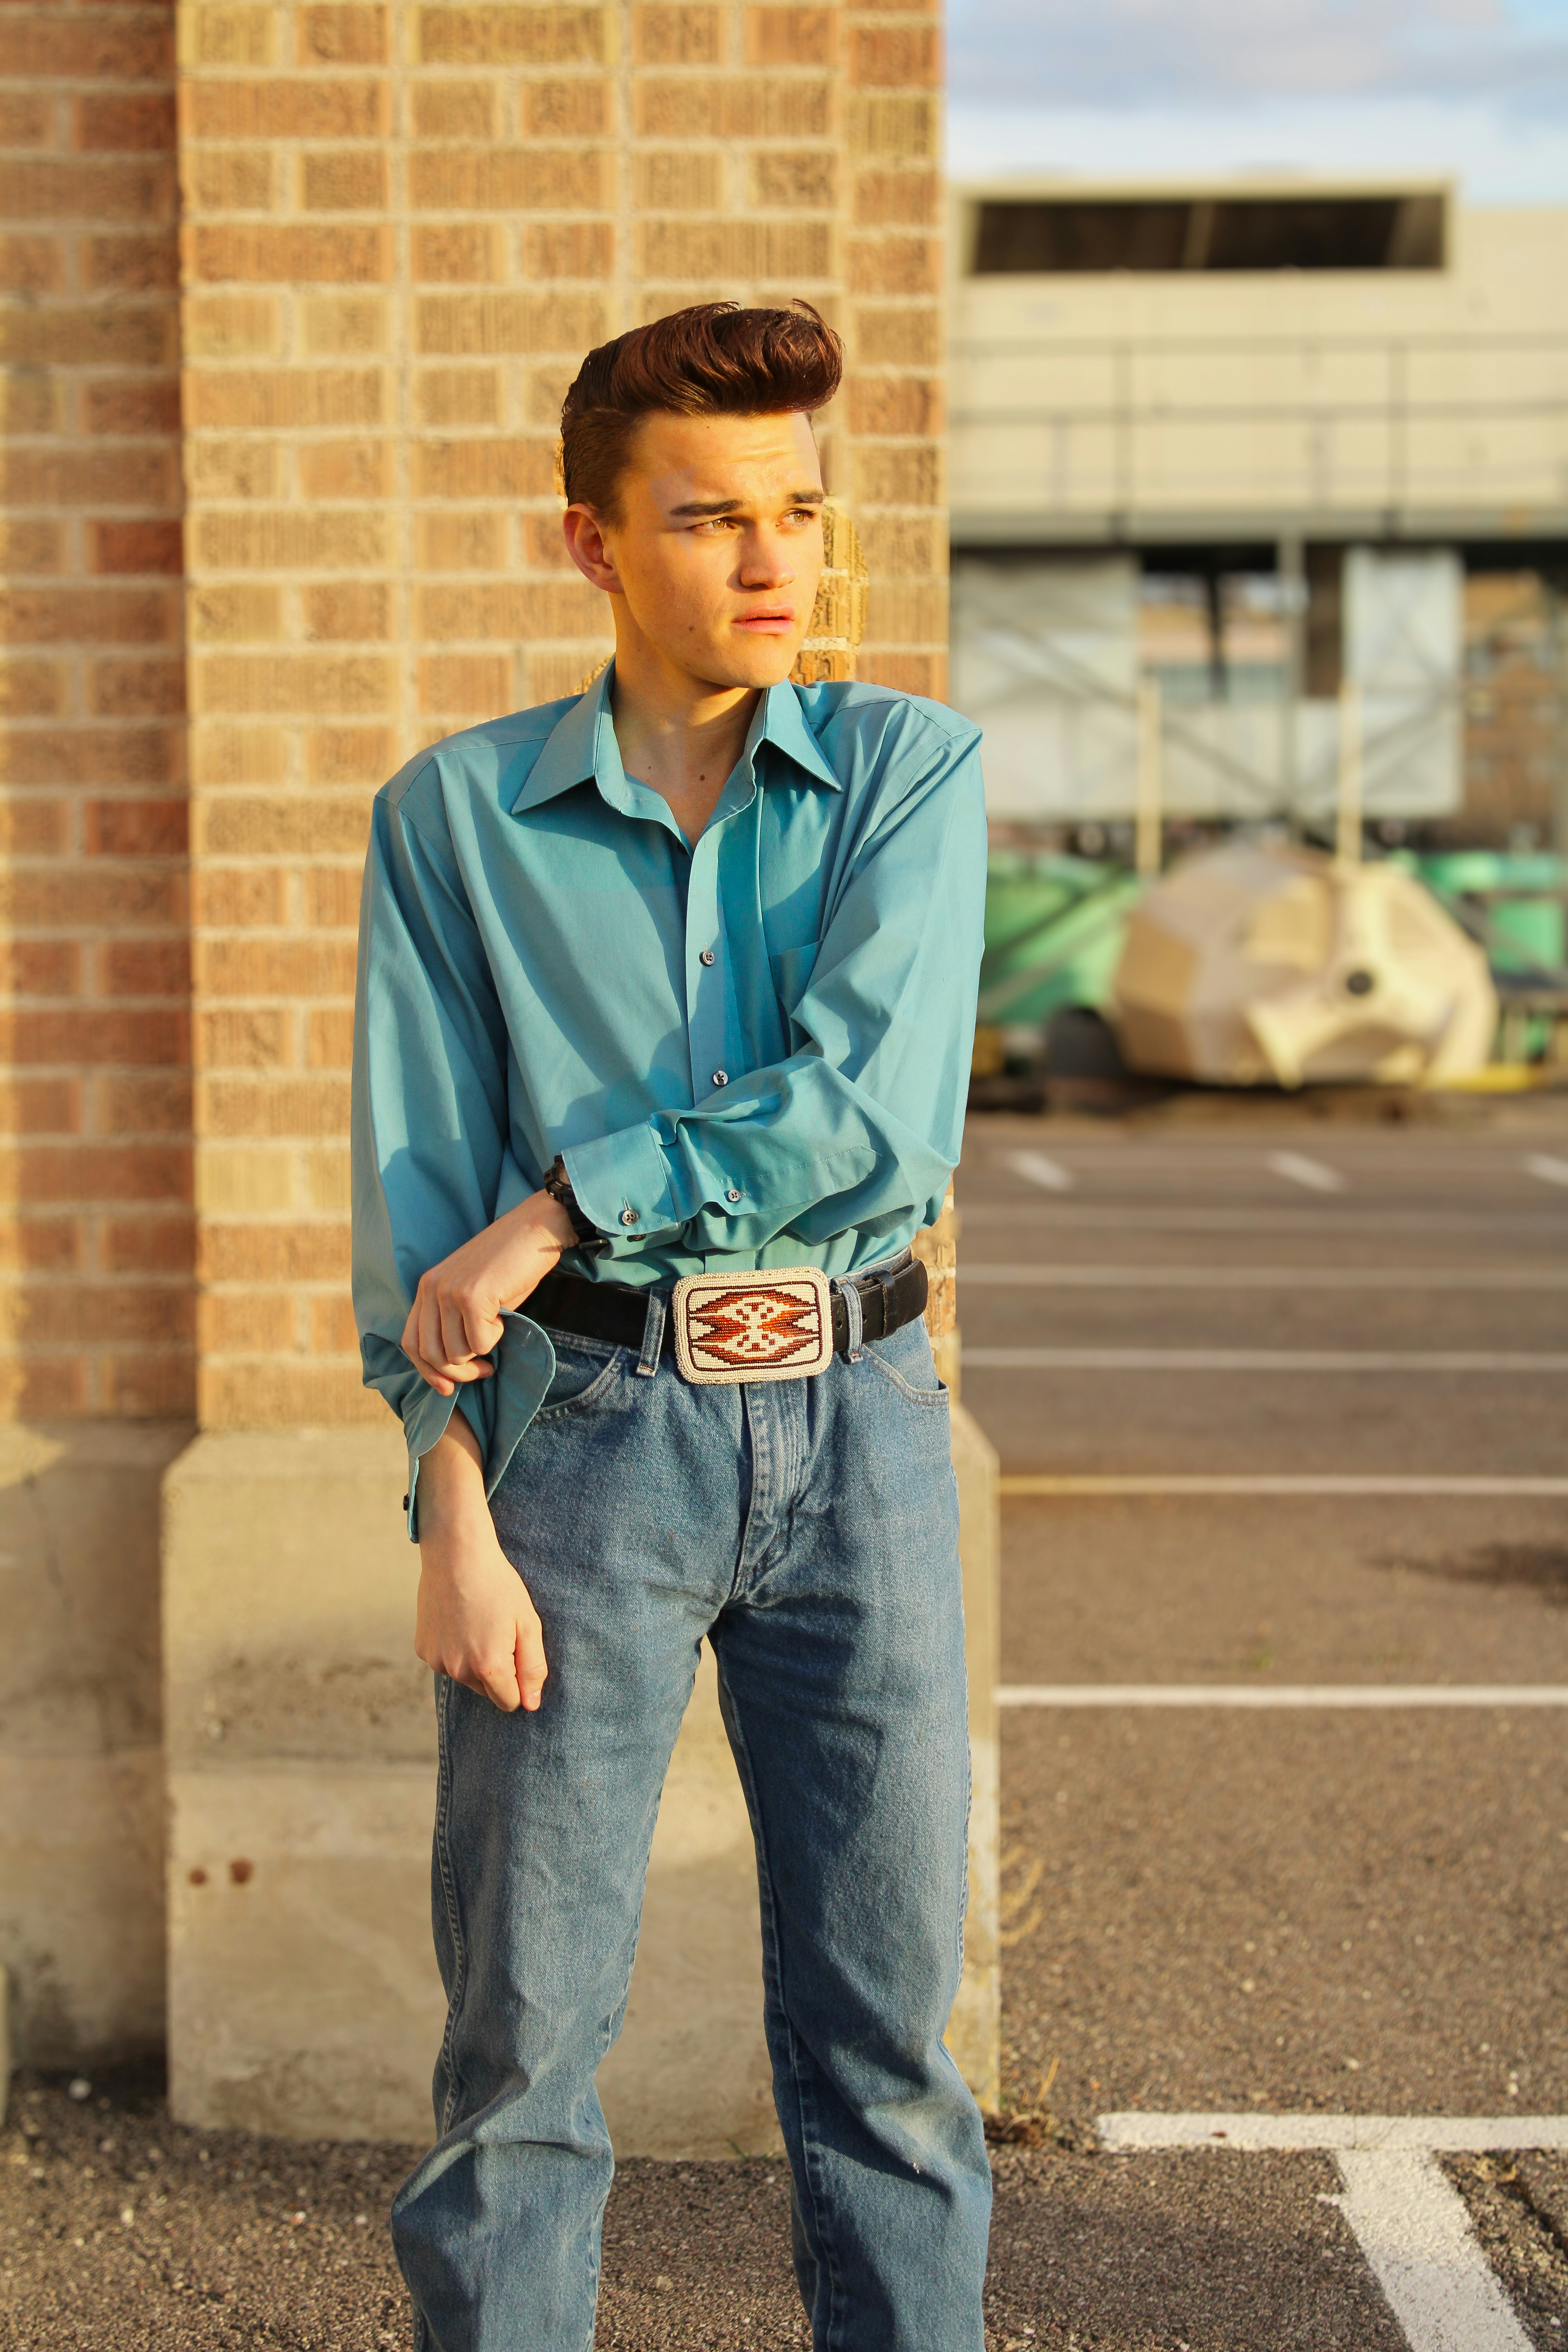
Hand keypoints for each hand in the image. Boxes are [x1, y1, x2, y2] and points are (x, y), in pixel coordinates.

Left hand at [401, 1188, 576, 1394]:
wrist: (535, 1229)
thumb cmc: (509, 1264)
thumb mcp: (471, 1292)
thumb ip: (454, 1320)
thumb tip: (452, 1366)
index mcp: (427, 1287)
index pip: (410, 1342)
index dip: (427, 1372)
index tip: (448, 1388)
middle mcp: (431, 1288)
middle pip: (430, 1354)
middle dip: (457, 1374)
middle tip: (483, 1371)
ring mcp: (450, 1292)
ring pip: (455, 1353)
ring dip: (480, 1355)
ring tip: (496, 1334)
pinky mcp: (472, 1297)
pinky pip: (480, 1343)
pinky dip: (496, 1339)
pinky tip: (504, 1317)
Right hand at [414, 1418, 546, 1711]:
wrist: (456, 1555)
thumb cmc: (498, 1586)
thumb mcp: (528, 1623)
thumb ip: (533, 1668)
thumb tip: (532, 1704)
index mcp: (489, 1668)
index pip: (510, 1702)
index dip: (520, 1682)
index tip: (518, 1653)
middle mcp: (459, 1671)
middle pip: (487, 1691)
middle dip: (497, 1671)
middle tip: (498, 1631)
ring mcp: (437, 1661)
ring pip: (465, 1677)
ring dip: (474, 1661)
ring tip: (478, 1623)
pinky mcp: (423, 1650)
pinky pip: (446, 1661)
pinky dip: (454, 1649)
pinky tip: (459, 1621)